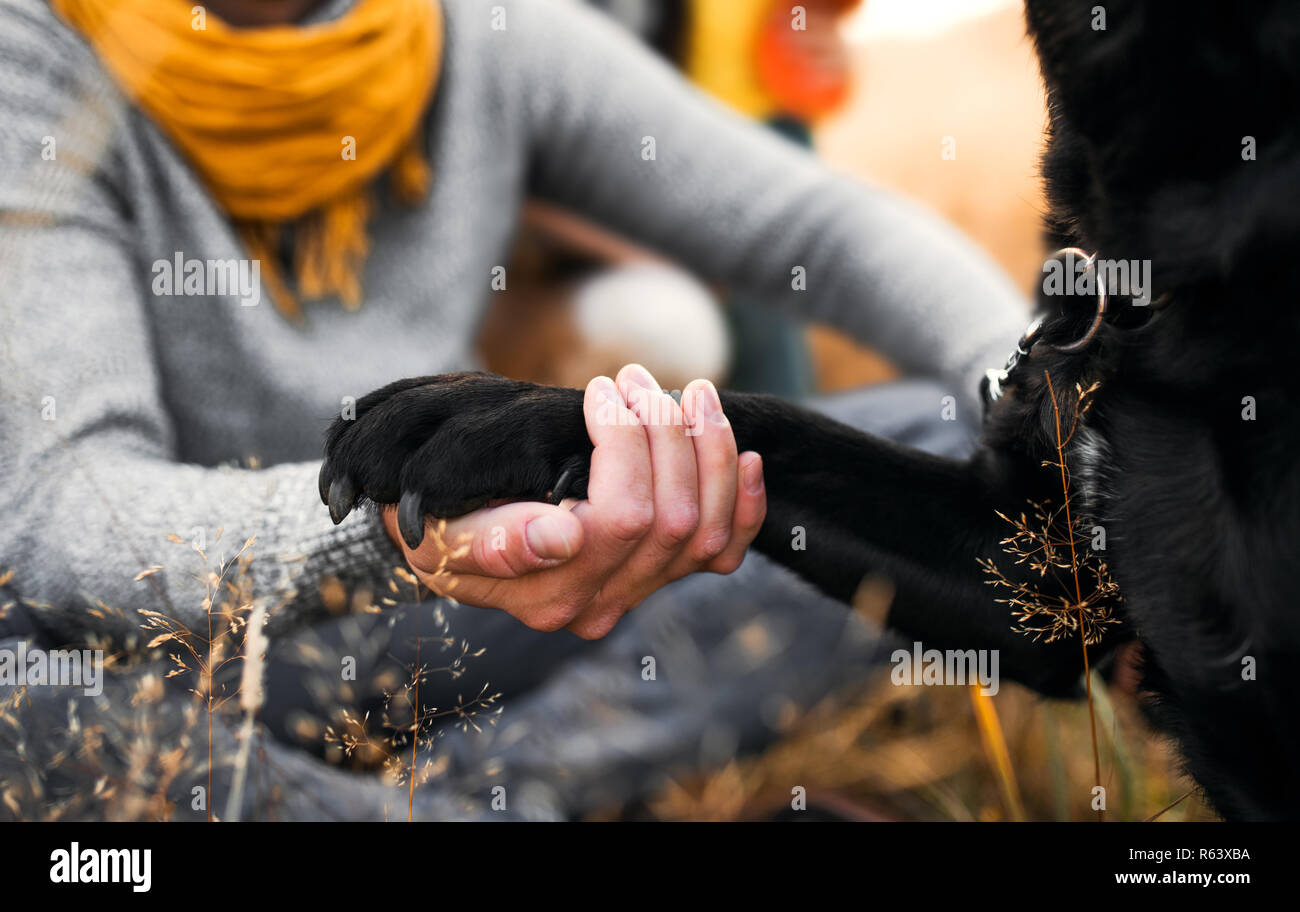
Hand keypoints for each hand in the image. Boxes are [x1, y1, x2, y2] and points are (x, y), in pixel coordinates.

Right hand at [381, 365, 765, 637]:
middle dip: (663, 431)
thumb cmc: (441, 525)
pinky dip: (745, 503)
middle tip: (631, 376)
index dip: (626, 446)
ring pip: (706, 529)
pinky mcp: (660, 576)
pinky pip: (724, 552)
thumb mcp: (441, 530)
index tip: (598, 391)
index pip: (619, 518)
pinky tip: (744, 454)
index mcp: (548, 593)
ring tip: (688, 391)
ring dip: (707, 450)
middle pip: (670, 517)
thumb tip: (559, 538)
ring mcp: (636, 592)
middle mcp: (600, 603)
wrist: (450, 541)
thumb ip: (493, 542)